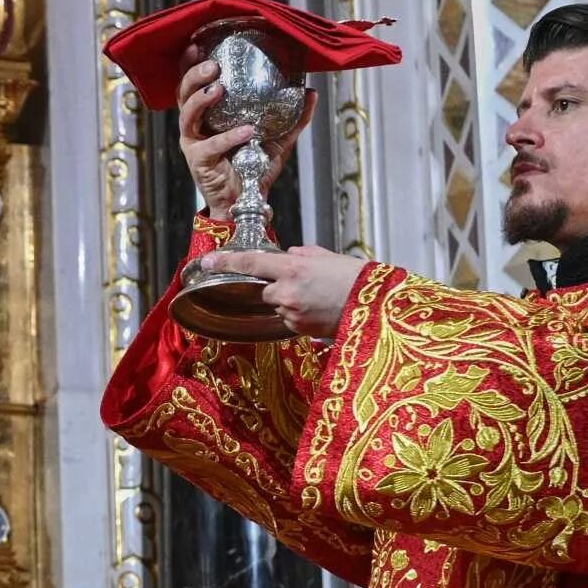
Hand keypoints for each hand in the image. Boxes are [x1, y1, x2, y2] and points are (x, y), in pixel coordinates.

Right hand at [175, 49, 318, 222]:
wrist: (245, 200)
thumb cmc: (253, 167)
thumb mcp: (277, 137)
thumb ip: (292, 115)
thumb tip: (311, 92)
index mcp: (207, 114)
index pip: (193, 83)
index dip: (191, 64)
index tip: (199, 44)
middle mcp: (195, 125)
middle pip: (184, 94)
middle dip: (194, 76)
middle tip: (213, 65)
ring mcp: (193, 143)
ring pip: (187, 116)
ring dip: (201, 99)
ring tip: (218, 89)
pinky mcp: (199, 162)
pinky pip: (210, 146)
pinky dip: (228, 137)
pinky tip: (246, 130)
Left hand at [200, 244, 364, 338]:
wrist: (379, 309)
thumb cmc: (359, 280)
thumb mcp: (330, 258)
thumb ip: (305, 255)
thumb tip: (290, 255)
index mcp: (294, 269)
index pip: (250, 264)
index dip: (225, 262)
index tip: (208, 261)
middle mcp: (287, 293)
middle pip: (263, 291)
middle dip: (274, 286)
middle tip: (302, 282)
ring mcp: (293, 315)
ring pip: (277, 306)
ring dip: (289, 300)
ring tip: (319, 296)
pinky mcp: (301, 332)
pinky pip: (290, 320)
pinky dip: (299, 314)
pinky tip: (320, 309)